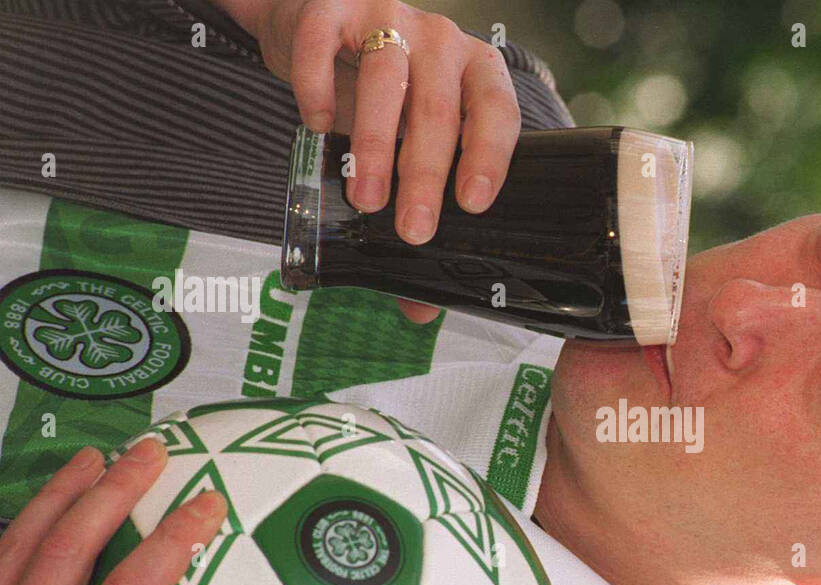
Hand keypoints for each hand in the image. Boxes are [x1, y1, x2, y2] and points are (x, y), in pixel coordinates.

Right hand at [229, 0, 523, 324]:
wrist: (311, 26)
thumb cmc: (374, 100)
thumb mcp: (404, 148)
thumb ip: (416, 215)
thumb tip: (419, 307)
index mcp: (474, 72)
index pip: (497, 111)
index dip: (489, 157)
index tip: (473, 204)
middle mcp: (440, 40)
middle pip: (438, 108)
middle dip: (424, 175)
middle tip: (412, 229)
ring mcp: (388, 16)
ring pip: (385, 79)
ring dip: (376, 144)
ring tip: (364, 197)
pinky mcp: (332, 4)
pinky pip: (322, 45)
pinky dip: (318, 90)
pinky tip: (316, 126)